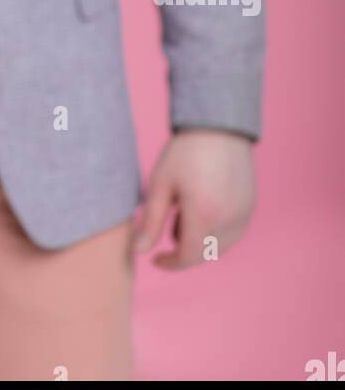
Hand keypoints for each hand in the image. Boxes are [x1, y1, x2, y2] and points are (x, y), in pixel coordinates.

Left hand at [132, 129, 255, 268]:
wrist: (218, 125)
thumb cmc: (185, 152)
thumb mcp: (161, 185)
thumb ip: (151, 222)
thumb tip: (138, 250)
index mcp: (204, 216)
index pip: (187, 257)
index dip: (169, 263)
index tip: (155, 259)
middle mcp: (228, 221)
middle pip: (203, 254)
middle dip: (183, 251)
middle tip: (167, 228)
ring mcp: (243, 214)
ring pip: (219, 246)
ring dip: (200, 242)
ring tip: (184, 212)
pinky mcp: (250, 206)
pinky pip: (233, 232)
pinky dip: (216, 232)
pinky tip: (202, 208)